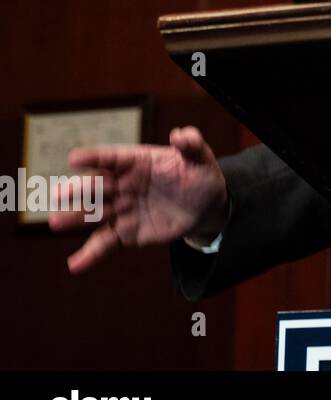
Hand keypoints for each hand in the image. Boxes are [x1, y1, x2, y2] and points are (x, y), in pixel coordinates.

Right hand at [49, 126, 228, 273]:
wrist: (205, 205)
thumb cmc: (198, 174)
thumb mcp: (200, 157)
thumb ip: (191, 144)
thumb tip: (180, 134)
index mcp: (136, 162)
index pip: (113, 158)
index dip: (95, 157)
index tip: (75, 158)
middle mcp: (123, 185)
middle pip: (98, 187)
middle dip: (79, 190)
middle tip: (59, 194)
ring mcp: (122, 210)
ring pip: (95, 214)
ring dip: (75, 219)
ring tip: (57, 222)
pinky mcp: (126, 233)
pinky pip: (106, 243)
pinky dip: (90, 254)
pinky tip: (75, 265)